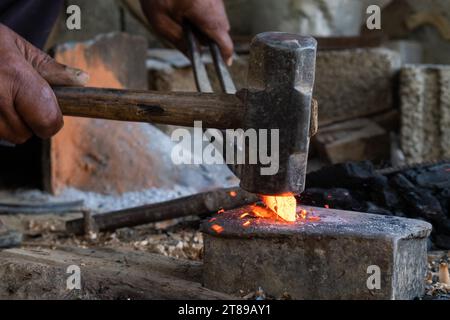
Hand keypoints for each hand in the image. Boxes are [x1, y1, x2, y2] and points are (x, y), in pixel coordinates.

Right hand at [0, 24, 88, 143]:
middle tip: (20, 100)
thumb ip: (51, 69)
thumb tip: (83, 79)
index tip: (49, 112)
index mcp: (16, 77)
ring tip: (2, 98)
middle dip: (29, 122)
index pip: (47, 121)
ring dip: (9, 124)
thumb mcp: (18, 47)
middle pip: (25, 134)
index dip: (52, 121)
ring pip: (7, 137)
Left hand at [140, 0, 233, 64]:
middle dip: (207, 37)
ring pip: (216, 18)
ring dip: (203, 23)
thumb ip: (179, 42)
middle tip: (186, 33)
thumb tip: (194, 55)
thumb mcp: (161, 22)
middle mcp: (216, 4)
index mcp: (206, 14)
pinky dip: (200, 12)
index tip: (224, 64)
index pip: (225, 42)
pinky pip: (211, 7)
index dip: (224, 55)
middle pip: (221, 30)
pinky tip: (183, 6)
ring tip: (180, 16)